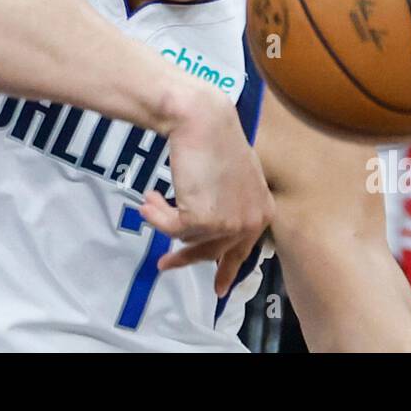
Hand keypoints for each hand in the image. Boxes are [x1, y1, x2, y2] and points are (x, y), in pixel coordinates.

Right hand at [140, 83, 273, 296]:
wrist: (202, 120)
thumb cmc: (215, 139)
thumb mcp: (234, 177)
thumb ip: (230, 203)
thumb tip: (214, 227)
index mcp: (262, 211)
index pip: (243, 251)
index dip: (227, 271)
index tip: (219, 290)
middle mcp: (250, 222)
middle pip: (211, 252)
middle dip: (184, 258)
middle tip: (165, 264)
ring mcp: (228, 223)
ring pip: (187, 238)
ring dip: (165, 219)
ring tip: (151, 202)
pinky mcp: (202, 219)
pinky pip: (169, 228)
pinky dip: (156, 214)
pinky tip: (148, 198)